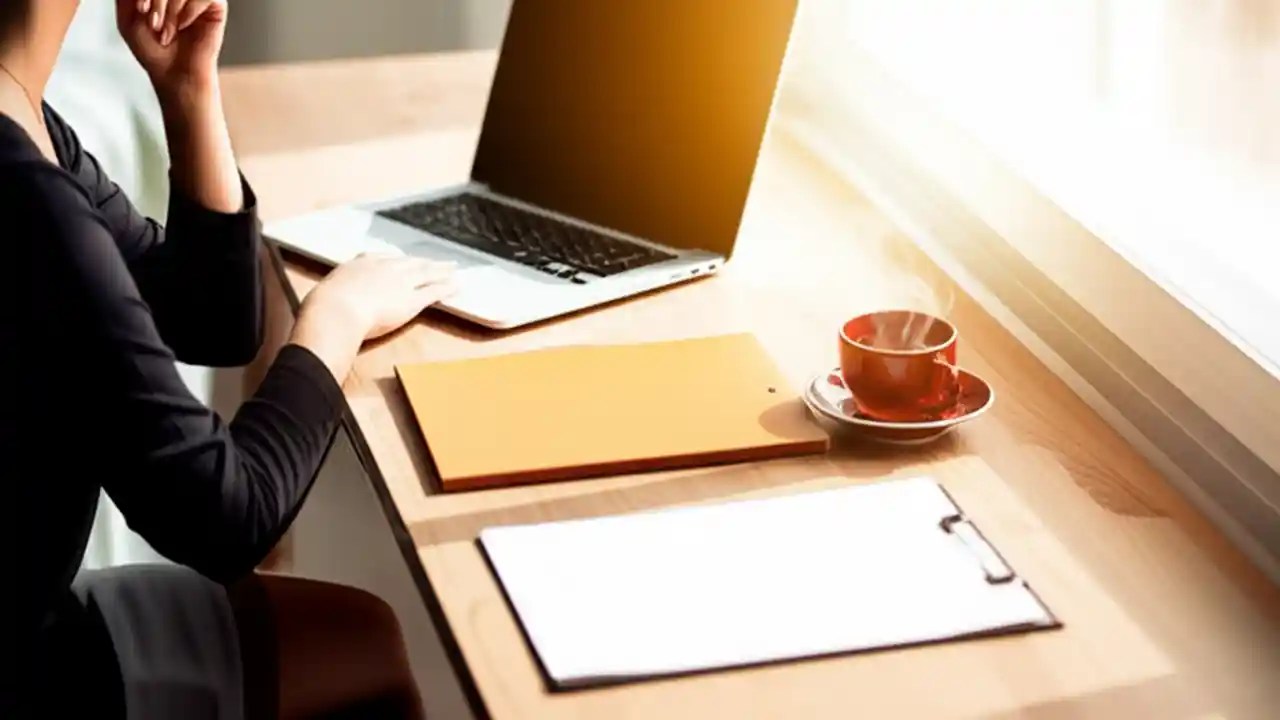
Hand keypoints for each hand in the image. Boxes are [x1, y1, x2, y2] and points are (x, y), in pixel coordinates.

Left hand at [116, 0, 227, 93]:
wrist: (175, 75)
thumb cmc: (153, 49)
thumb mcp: (128, 17)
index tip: (140, 9)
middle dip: (157, 0)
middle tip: (153, 23)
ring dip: (170, 11)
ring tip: (167, 33)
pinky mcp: (216, 5)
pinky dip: (188, 12)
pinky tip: (184, 27)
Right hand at [306, 254, 458, 340]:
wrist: (336, 310)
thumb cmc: (324, 306)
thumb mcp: (325, 293)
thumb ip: (332, 296)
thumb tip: (324, 306)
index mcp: (359, 265)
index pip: (381, 258)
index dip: (394, 261)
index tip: (402, 260)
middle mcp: (382, 268)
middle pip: (408, 262)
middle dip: (423, 261)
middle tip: (436, 260)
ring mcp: (399, 282)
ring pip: (425, 273)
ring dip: (441, 270)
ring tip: (453, 268)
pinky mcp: (412, 299)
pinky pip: (433, 291)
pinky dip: (446, 287)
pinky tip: (456, 286)